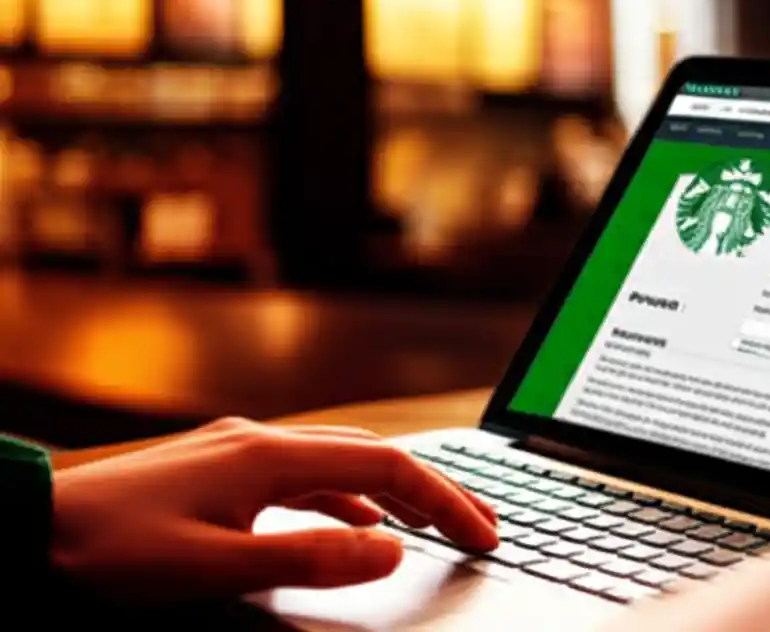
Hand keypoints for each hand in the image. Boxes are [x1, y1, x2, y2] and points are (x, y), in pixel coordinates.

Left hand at [51, 417, 497, 603]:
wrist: (28, 527)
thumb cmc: (110, 549)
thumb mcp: (215, 567)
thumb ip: (308, 558)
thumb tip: (392, 552)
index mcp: (270, 457)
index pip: (387, 470)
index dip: (445, 502)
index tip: (485, 535)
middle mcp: (262, 442)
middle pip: (375, 457)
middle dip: (435, 490)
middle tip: (480, 526)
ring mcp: (241, 452)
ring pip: (343, 463)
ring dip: (396, 494)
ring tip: (434, 524)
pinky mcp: (223, 469)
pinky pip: (308, 476)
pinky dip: (349, 499)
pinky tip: (355, 523)